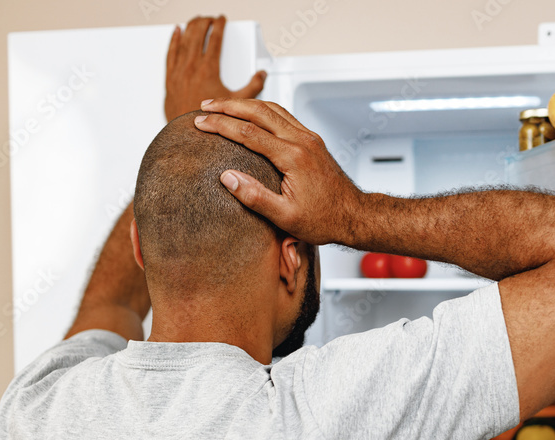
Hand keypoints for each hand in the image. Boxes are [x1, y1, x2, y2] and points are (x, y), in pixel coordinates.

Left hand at [164, 16, 266, 122]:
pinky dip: (173, 39)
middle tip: (210, 19)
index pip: (214, 39)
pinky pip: (170, 52)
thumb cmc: (212, 121)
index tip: (221, 20)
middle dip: (204, 23)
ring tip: (196, 21)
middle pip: (197, 35)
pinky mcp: (171, 78)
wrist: (191, 134)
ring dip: (190, 27)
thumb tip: (261, 76)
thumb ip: (253, 87)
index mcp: (209, 70)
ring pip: (183, 40)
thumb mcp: (238, 103)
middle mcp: (192, 67)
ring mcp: (180, 72)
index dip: (218, 26)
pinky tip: (176, 32)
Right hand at [193, 98, 363, 246]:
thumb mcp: (286, 217)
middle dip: (229, 106)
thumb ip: (256, 197)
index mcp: (294, 157)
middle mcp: (303, 141)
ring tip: (223, 106)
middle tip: (205, 105)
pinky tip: (252, 114)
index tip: (200, 123)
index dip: (221, 125)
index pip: (249, 132)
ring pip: (273, 109)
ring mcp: (309, 139)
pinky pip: (284, 116)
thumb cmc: (324, 220)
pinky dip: (263, 110)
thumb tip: (227, 178)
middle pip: (260, 111)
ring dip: (246, 105)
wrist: (354, 216)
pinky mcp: (312, 142)